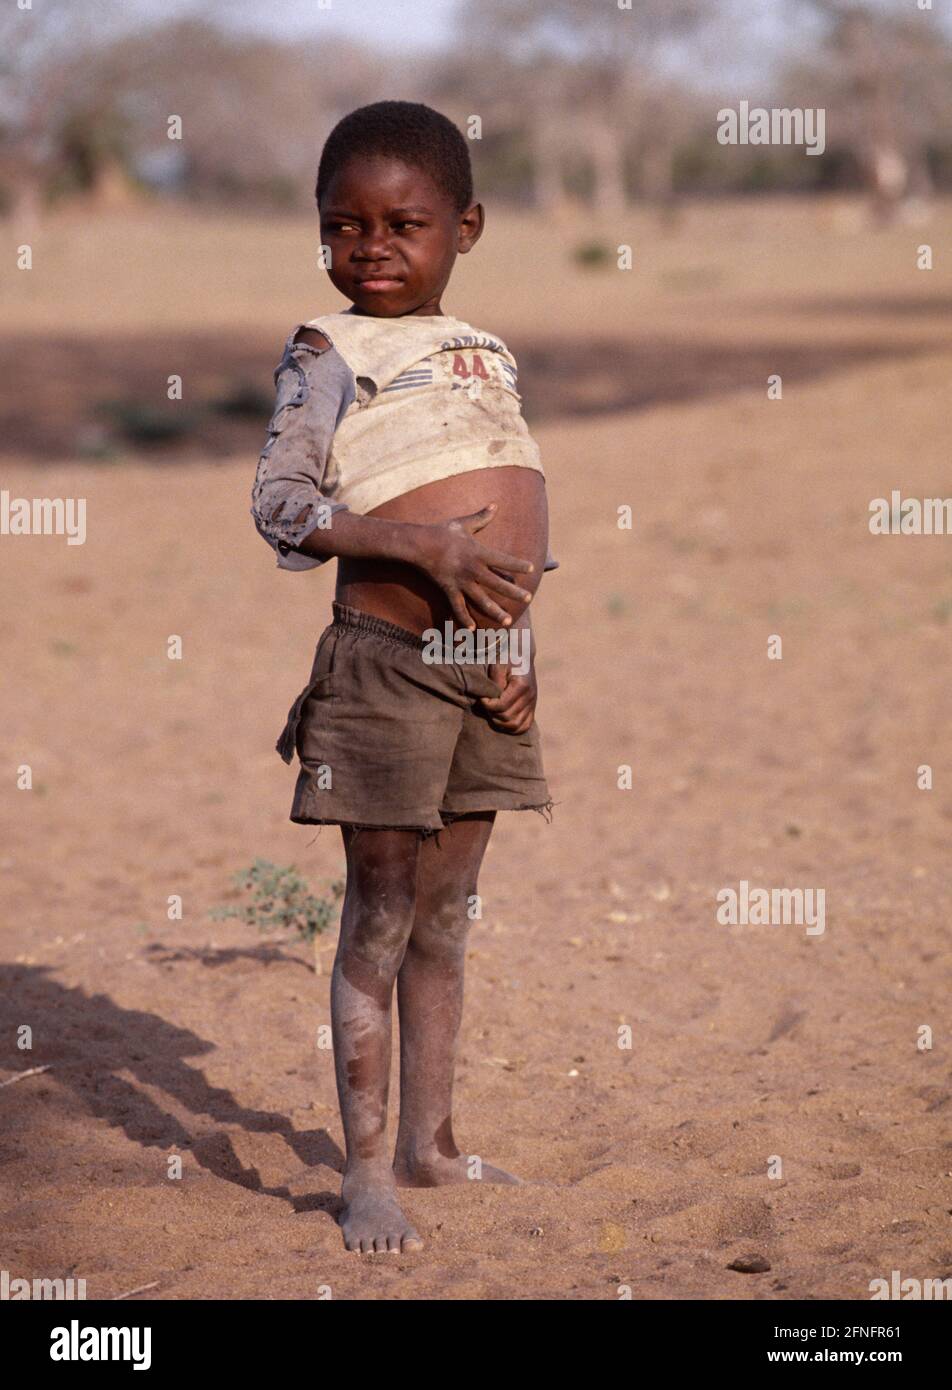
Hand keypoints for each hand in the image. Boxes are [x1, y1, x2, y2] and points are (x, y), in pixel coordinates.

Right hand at [420, 504, 533, 629]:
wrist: (420, 544)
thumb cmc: (442, 532)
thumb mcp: (463, 523)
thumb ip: (481, 517)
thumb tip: (495, 504)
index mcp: (478, 552)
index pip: (503, 559)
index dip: (517, 564)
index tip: (530, 568)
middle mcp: (473, 569)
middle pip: (497, 583)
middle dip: (513, 592)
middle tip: (527, 598)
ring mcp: (461, 582)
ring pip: (481, 600)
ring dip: (495, 611)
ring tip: (507, 621)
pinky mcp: (449, 589)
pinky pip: (458, 607)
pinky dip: (464, 618)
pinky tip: (472, 629)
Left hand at [480, 660, 537, 733]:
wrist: (522, 655)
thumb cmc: (506, 659)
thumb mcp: (498, 665)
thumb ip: (495, 682)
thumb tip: (492, 699)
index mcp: (521, 686)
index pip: (501, 706)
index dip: (487, 705)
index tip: (482, 698)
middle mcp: (529, 697)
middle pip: (507, 718)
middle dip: (492, 714)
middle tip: (486, 705)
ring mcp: (532, 704)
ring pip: (515, 725)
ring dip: (500, 722)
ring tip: (492, 712)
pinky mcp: (532, 708)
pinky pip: (524, 726)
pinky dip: (512, 728)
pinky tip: (502, 720)